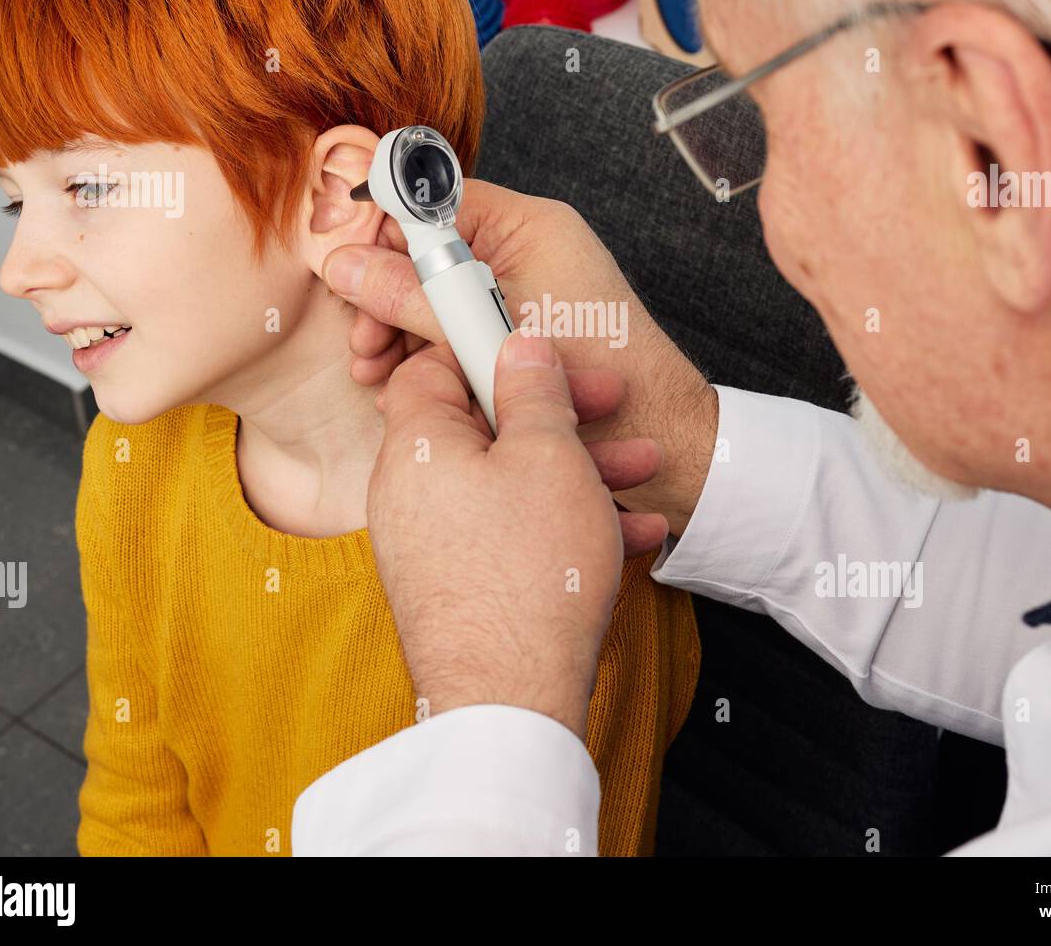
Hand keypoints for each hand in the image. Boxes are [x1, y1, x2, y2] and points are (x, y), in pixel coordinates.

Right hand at [322, 181, 718, 535]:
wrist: (659, 436)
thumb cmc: (600, 374)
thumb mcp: (486, 331)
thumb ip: (411, 296)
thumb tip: (344, 266)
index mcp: (529, 226)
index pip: (438, 203)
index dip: (387, 233)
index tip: (349, 269)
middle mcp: (525, 254)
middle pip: (430, 257)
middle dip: (386, 300)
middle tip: (364, 342)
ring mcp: (521, 297)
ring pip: (438, 303)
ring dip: (400, 337)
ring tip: (376, 376)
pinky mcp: (517, 339)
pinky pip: (459, 335)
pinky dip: (428, 360)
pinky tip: (402, 390)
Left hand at [367, 328, 657, 738]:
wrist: (511, 701)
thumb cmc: (527, 576)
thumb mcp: (548, 455)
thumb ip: (533, 391)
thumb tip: (518, 348)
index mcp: (415, 448)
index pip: (431, 368)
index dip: (488, 349)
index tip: (536, 348)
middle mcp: (410, 495)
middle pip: (483, 427)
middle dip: (557, 416)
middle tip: (607, 406)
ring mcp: (432, 545)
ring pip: (508, 483)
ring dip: (576, 470)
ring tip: (640, 470)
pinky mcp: (459, 586)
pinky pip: (510, 533)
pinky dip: (562, 522)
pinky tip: (628, 530)